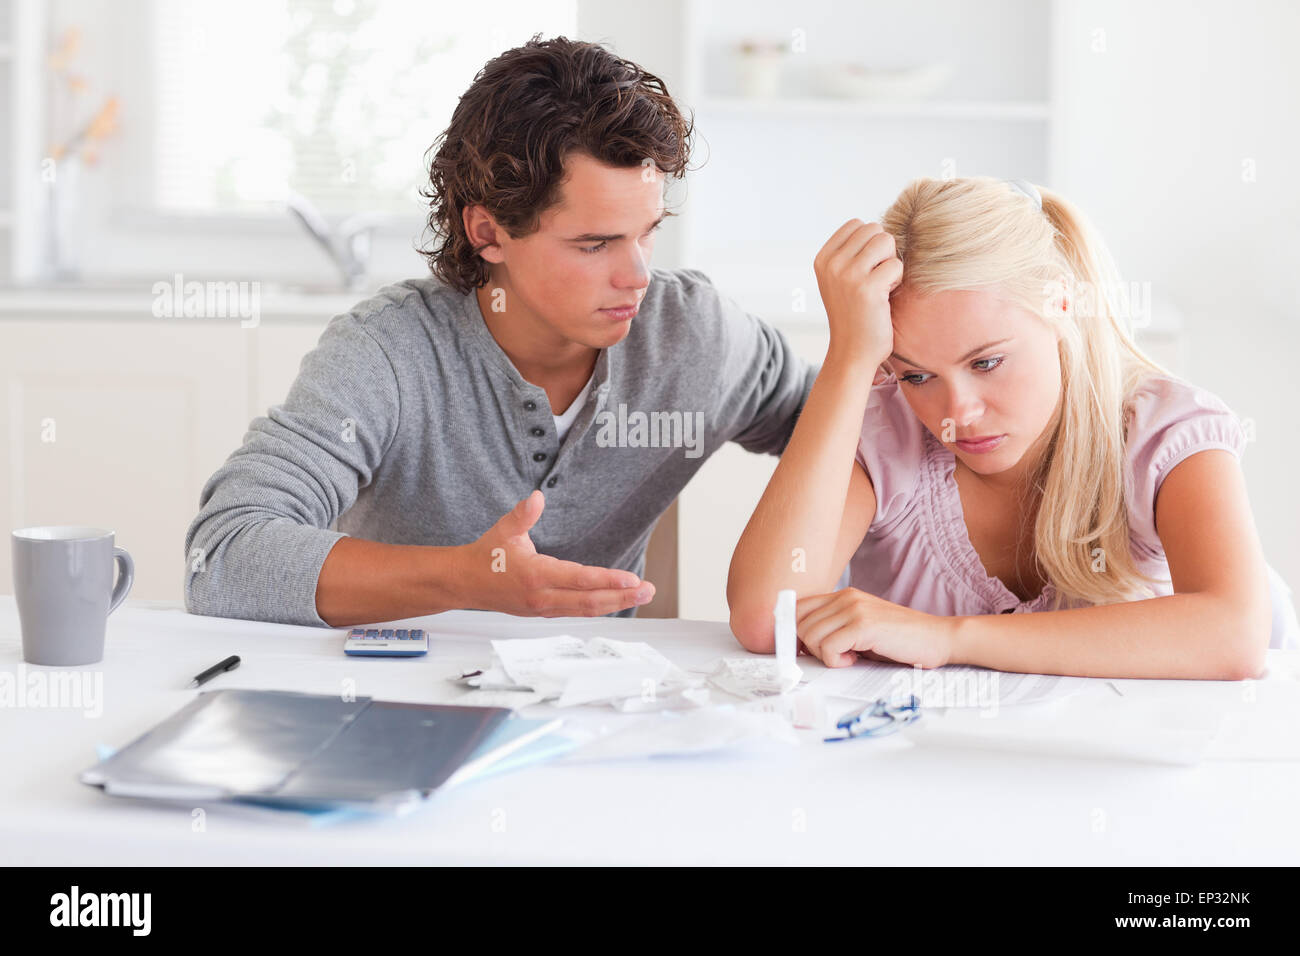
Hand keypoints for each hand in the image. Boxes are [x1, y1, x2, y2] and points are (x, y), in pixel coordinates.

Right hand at [458, 491, 653, 616]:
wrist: (464, 583)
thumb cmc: (486, 555)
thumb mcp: (503, 530)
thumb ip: (522, 515)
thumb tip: (536, 497)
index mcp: (535, 575)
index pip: (579, 580)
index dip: (608, 580)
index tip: (632, 579)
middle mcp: (542, 597)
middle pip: (590, 601)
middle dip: (622, 596)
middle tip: (649, 589)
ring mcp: (544, 608)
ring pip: (586, 610)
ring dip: (616, 603)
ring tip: (642, 594)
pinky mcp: (544, 612)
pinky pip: (577, 611)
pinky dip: (600, 607)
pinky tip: (617, 600)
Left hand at [795, 588, 954, 668]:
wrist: (938, 639)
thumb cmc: (900, 641)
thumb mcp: (861, 629)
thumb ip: (835, 628)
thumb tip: (799, 644)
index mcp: (843, 596)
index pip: (797, 607)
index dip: (793, 632)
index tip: (805, 650)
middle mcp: (846, 597)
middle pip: (799, 624)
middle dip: (811, 648)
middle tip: (835, 656)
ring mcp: (855, 608)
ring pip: (810, 636)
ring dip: (825, 655)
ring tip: (850, 657)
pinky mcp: (864, 624)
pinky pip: (828, 648)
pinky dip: (837, 661)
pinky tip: (856, 659)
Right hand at [813, 219, 903, 367]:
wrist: (852, 352)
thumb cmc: (854, 314)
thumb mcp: (839, 279)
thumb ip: (850, 252)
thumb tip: (878, 228)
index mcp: (823, 259)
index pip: (857, 224)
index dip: (869, 244)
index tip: (864, 269)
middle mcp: (831, 264)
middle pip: (874, 230)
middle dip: (882, 251)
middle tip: (875, 278)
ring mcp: (848, 275)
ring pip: (886, 241)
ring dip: (890, 263)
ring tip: (880, 285)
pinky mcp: (868, 288)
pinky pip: (896, 265)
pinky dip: (896, 281)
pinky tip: (884, 298)